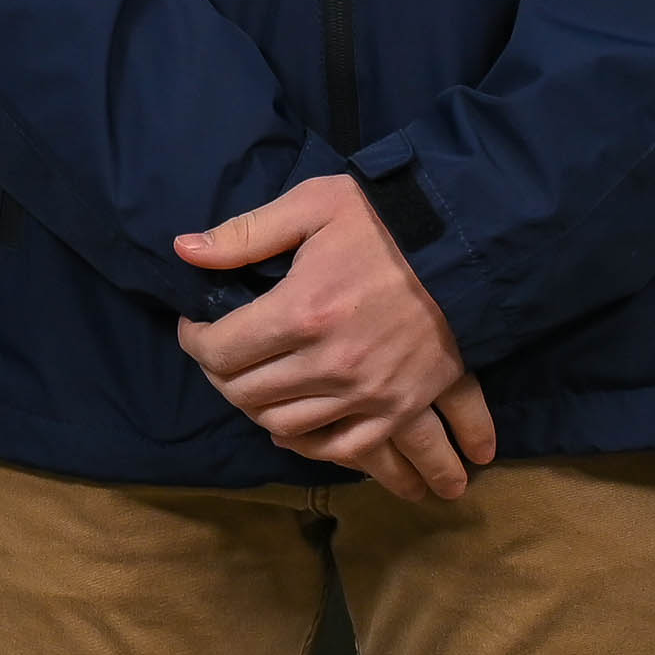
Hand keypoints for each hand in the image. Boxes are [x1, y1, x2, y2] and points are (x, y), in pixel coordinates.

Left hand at [170, 175, 493, 501]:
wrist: (471, 244)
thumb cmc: (388, 219)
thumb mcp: (313, 205)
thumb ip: (245, 233)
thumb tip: (183, 250)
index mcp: (302, 311)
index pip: (222, 350)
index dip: (196, 340)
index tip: (196, 327)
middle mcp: (329, 363)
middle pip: (247, 394)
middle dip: (221, 377)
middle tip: (222, 357)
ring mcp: (366, 394)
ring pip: (286, 429)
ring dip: (259, 413)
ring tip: (255, 389)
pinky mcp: (399, 410)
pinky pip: (342, 449)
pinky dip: (313, 447)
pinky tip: (299, 432)